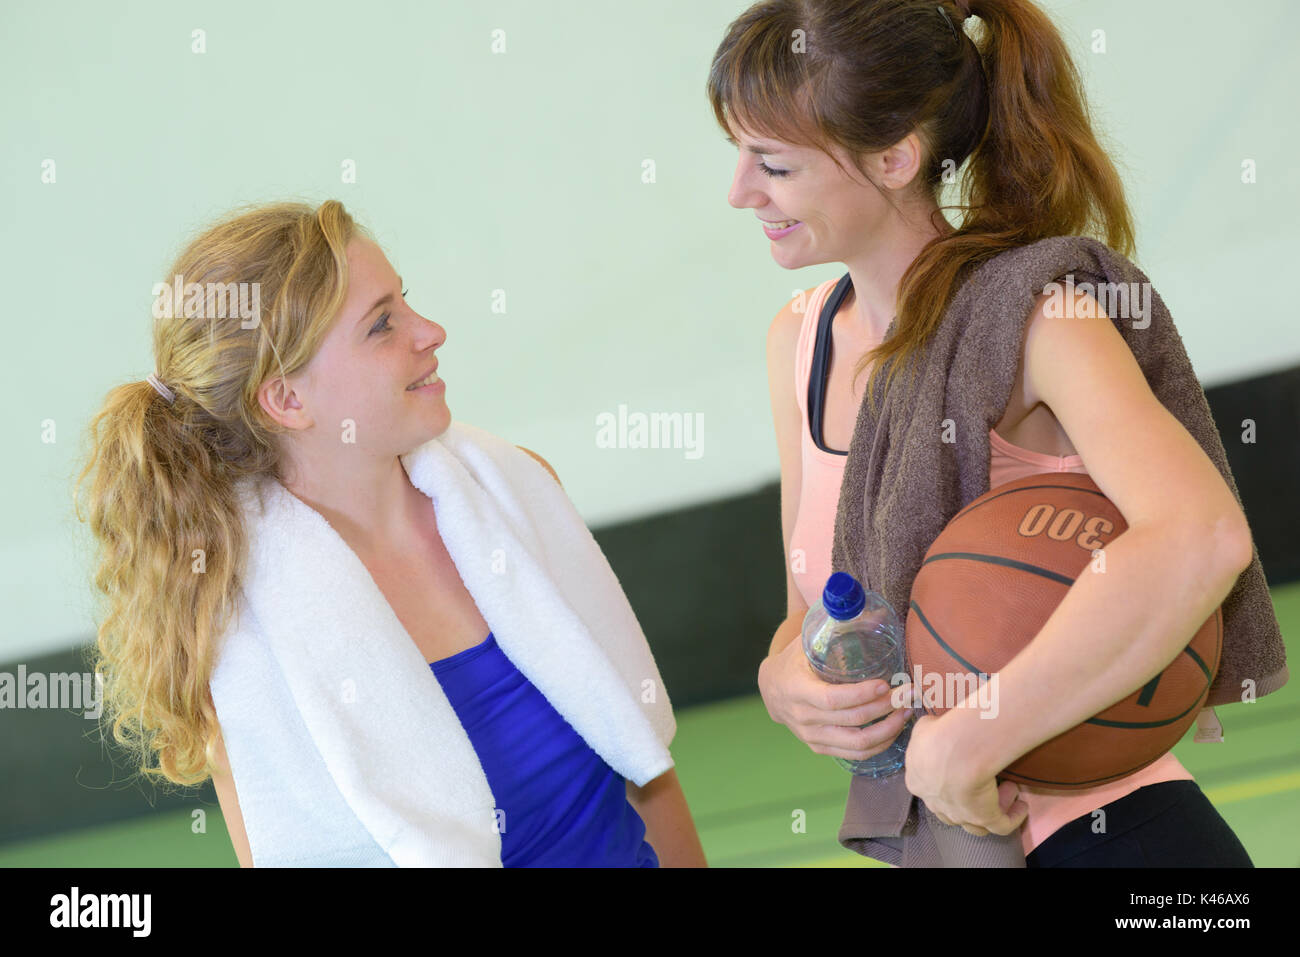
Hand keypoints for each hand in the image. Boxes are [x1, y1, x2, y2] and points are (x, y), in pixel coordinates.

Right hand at [758, 629, 910, 761]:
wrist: (772, 689)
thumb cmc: (795, 660)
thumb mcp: (807, 640)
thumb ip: (835, 625)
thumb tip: (875, 610)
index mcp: (797, 689)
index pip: (832, 699)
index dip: (860, 695)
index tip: (884, 683)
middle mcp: (803, 717)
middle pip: (851, 721)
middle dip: (885, 708)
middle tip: (907, 693)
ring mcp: (811, 736)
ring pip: (856, 743)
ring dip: (887, 730)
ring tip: (906, 713)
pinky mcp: (820, 748)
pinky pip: (855, 754)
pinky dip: (879, 745)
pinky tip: (894, 729)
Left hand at [901, 708, 1027, 836]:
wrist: (957, 749)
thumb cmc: (937, 735)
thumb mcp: (924, 727)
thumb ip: (927, 732)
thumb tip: (932, 729)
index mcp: (918, 782)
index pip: (930, 790)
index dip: (946, 782)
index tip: (962, 768)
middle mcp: (936, 804)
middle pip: (952, 811)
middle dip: (969, 799)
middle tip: (986, 780)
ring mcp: (960, 815)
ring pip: (976, 824)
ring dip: (992, 808)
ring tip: (1008, 790)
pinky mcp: (984, 818)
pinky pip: (1001, 826)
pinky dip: (1013, 817)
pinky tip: (1021, 806)